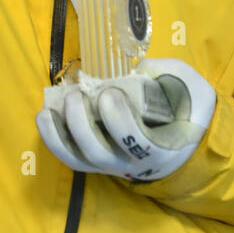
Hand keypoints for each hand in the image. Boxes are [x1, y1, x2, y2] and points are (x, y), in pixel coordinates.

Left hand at [36, 58, 216, 181]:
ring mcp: (113, 164)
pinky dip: (54, 139)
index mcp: (162, 146)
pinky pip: (72, 157)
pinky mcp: (97, 160)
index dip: (119, 120)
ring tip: (51, 108)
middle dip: (82, 125)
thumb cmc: (187, 105)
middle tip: (77, 95)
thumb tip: (133, 69)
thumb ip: (161, 75)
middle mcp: (133, 163)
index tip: (109, 92)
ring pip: (81, 160)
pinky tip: (44, 116)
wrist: (189, 136)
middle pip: (101, 154)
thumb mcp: (185, 84)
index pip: (137, 143)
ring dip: (61, 134)